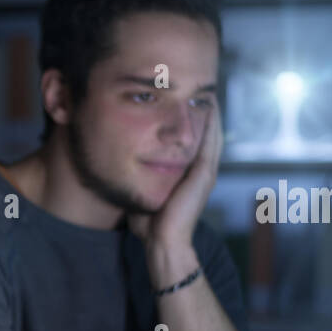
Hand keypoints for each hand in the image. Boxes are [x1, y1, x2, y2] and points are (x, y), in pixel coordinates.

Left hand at [127, 103, 222, 258]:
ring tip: (206, 89)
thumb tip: (119, 164)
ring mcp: (204, 172)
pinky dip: (210, 122)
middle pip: (205, 132)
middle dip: (201, 109)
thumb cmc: (149, 224)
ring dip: (209, 111)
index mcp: (187, 174)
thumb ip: (138, 177)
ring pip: (211, 133)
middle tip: (199, 86)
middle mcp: (200, 171)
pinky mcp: (204, 175)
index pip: (190, 140)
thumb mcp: (143, 191)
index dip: (188, 120)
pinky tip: (208, 104)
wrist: (162, 243)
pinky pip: (210, 142)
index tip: (180, 99)